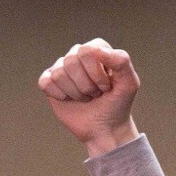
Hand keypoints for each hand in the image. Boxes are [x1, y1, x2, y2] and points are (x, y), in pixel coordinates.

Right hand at [39, 38, 141, 157]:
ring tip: (86, 97)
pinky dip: (59, 95)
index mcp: (97, 48)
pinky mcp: (49, 82)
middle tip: (95, 94)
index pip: (87, 51)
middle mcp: (77, 54)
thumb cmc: (118, 104)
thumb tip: (97, 49)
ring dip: (75, 93)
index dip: (96, 74)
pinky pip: (46, 83)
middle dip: (86, 86)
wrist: (105, 128)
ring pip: (59, 74)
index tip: (107, 86)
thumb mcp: (129, 83)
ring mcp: (62, 67)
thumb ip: (121, 61)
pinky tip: (69, 99)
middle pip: (71, 62)